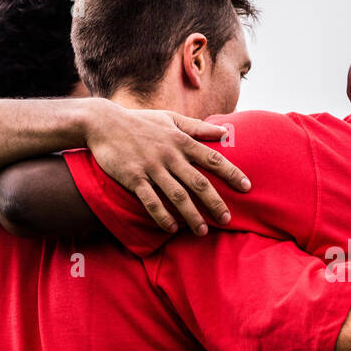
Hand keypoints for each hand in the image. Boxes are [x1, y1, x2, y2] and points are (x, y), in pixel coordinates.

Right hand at [86, 104, 249, 233]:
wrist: (104, 123)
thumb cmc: (140, 122)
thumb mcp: (170, 119)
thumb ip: (198, 127)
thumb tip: (225, 131)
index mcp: (181, 141)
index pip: (213, 158)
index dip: (231, 173)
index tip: (246, 187)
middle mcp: (170, 155)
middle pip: (198, 182)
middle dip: (215, 203)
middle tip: (226, 220)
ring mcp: (151, 168)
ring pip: (177, 195)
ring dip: (191, 215)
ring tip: (202, 231)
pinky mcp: (133, 178)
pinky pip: (151, 201)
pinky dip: (162, 216)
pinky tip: (172, 228)